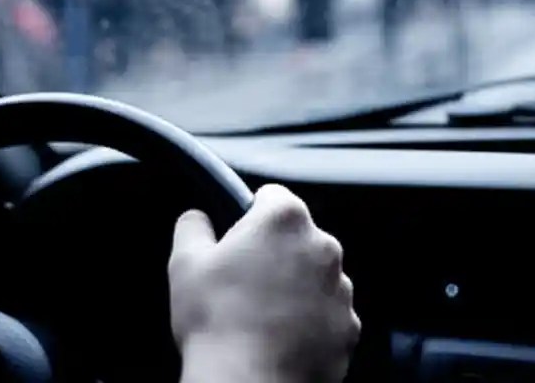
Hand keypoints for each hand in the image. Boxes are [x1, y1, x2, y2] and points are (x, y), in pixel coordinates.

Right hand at [169, 184, 359, 382]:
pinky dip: (310, 321)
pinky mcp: (349, 327)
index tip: (237, 240)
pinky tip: (281, 337)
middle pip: (297, 238)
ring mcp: (341, 289)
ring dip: (294, 287)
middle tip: (243, 282)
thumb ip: (193, 226)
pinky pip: (328, 314)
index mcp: (285, 219)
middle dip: (274, 254)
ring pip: (315, 277)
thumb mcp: (185, 263)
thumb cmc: (216, 321)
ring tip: (260, 315)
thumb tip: (197, 219)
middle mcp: (322, 247)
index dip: (249, 216)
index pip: (271, 197)